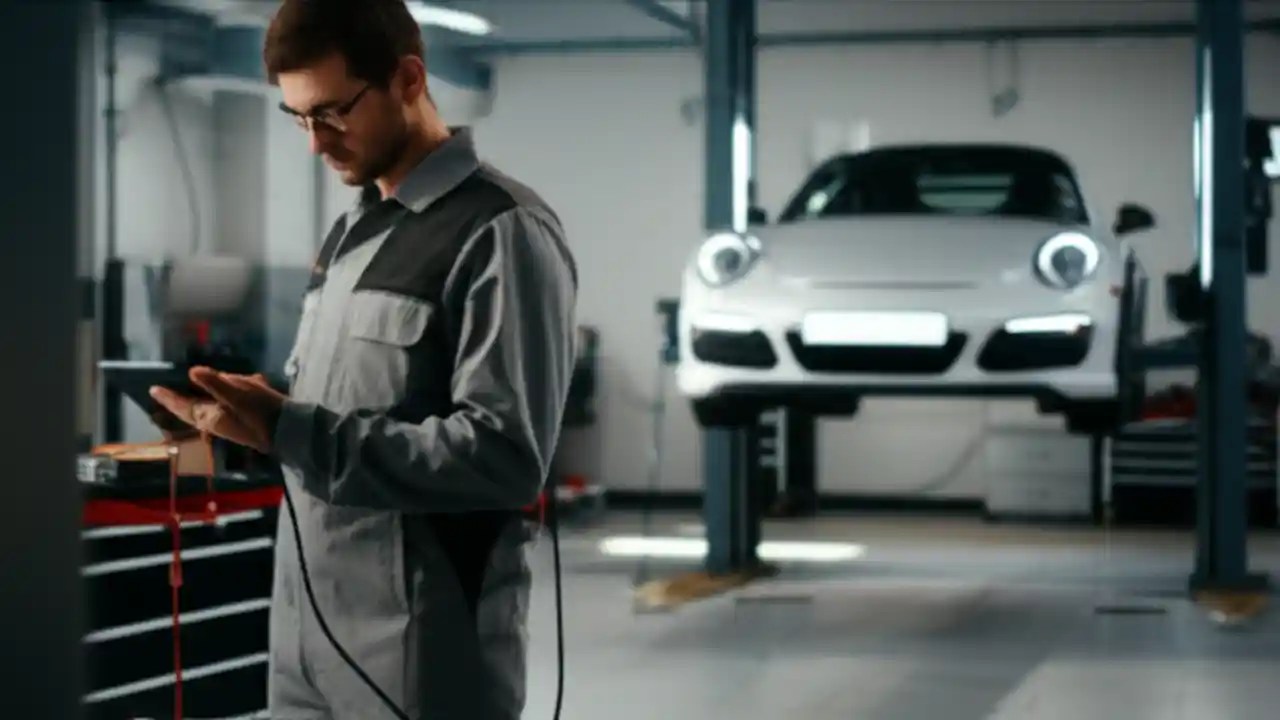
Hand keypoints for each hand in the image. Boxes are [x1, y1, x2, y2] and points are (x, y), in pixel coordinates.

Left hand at [150, 368, 287, 454]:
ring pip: (221, 399)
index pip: (184, 407)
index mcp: (211, 417)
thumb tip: (192, 372)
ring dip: (228, 386)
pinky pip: (239, 398)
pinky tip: (257, 381)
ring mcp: (234, 420)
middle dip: (194, 393)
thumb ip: (215, 383)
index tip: (153, 390)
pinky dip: (245, 388)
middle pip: (199, 405)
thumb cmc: (261, 412)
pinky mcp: (249, 417)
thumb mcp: (238, 394)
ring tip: (242, 378)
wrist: (291, 430)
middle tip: (182, 385)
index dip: (169, 398)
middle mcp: (219, 420)